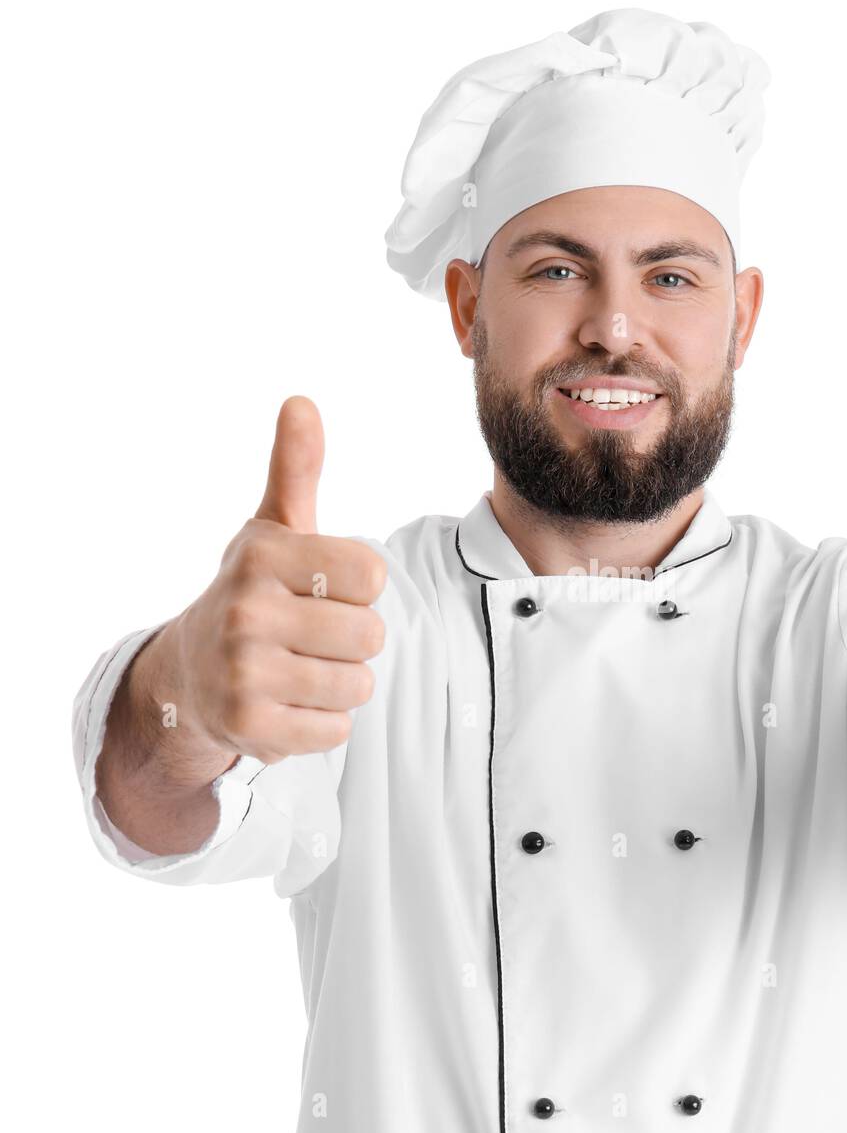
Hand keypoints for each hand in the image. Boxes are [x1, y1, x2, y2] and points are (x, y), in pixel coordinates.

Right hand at [165, 395, 387, 764]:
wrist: (188, 676)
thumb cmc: (253, 593)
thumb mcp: (271, 529)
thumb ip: (296, 470)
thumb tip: (301, 403)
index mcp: (263, 556)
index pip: (372, 575)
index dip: (361, 587)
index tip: (324, 589)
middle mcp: (247, 611)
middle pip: (371, 634)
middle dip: (352, 640)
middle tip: (310, 636)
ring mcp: (244, 672)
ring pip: (358, 684)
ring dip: (340, 683)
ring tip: (299, 670)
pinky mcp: (250, 728)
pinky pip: (337, 729)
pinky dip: (323, 723)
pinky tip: (287, 705)